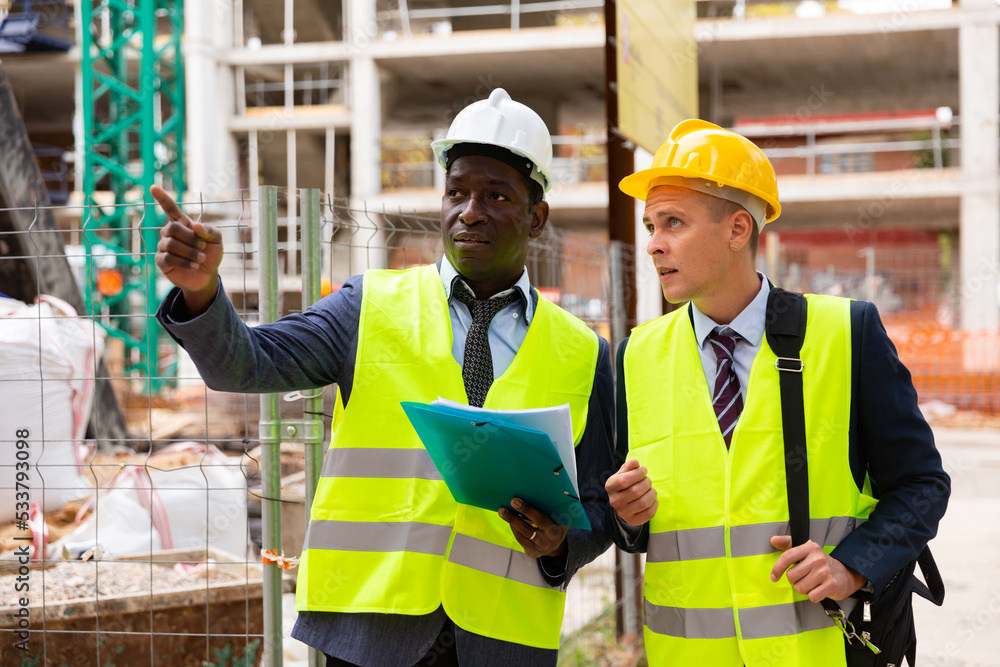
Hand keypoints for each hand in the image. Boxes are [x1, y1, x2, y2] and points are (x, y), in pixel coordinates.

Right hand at [151, 185, 222, 313]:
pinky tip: (194, 266)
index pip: (170, 208)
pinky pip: (169, 258)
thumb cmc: (211, 254)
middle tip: (203, 247)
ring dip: (190, 252)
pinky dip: (184, 262)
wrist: (207, 276)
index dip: (162, 198)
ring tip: (201, 258)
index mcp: (182, 224)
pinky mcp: (162, 261)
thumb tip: (195, 225)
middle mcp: (170, 233)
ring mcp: (164, 247)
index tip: (153, 187)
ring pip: (171, 244)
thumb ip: (209, 231)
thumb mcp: (217, 240)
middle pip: (172, 228)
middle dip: (190, 238)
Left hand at [499, 498, 567, 558]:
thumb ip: (551, 507)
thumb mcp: (558, 517)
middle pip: (538, 521)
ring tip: (503, 511)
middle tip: (513, 501)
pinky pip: (521, 539)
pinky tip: (509, 521)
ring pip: (526, 532)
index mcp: (562, 524)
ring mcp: (544, 546)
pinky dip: (514, 529)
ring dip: (513, 520)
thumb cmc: (553, 523)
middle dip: (525, 510)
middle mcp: (554, 536)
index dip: (531, 508)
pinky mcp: (534, 552)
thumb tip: (534, 492)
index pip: (547, 515)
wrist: (553, 545)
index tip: (521, 498)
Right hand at [605, 459, 657, 525]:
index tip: (643, 471)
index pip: (624, 481)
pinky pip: (649, 513)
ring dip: (652, 493)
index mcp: (610, 486)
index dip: (637, 474)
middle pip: (636, 492)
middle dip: (647, 483)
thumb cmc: (625, 484)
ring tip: (650, 489)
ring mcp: (623, 513)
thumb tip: (635, 463)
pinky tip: (652, 499)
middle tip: (647, 480)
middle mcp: (614, 501)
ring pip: (644, 503)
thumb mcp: (624, 472)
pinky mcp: (633, 521)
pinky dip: (655, 503)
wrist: (623, 503)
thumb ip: (629, 466)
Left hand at [769, 535, 865, 601]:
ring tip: (812, 583)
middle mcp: (817, 558)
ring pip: (800, 588)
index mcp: (810, 547)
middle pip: (791, 576)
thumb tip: (773, 540)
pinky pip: (811, 596)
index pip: (787, 557)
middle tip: (804, 578)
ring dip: (803, 589)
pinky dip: (813, 596)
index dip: (777, 568)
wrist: (846, 574)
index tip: (774, 576)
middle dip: (795, 581)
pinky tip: (818, 589)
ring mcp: (825, 572)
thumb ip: (788, 544)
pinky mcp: (831, 585)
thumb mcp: (806, 551)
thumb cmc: (821, 564)